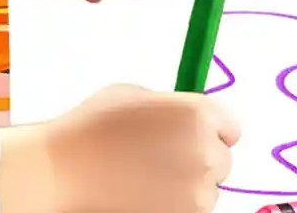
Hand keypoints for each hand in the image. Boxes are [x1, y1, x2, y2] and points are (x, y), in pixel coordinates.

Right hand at [0, 84, 239, 212]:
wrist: (66, 169)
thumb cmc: (93, 127)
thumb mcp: (134, 95)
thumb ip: (170, 106)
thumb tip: (184, 119)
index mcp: (197, 113)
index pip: (230, 127)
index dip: (210, 131)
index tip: (191, 136)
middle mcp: (205, 150)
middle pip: (222, 159)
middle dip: (198, 158)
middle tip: (162, 157)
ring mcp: (197, 189)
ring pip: (208, 187)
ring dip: (188, 183)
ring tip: (147, 174)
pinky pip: (192, 207)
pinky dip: (175, 203)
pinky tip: (145, 191)